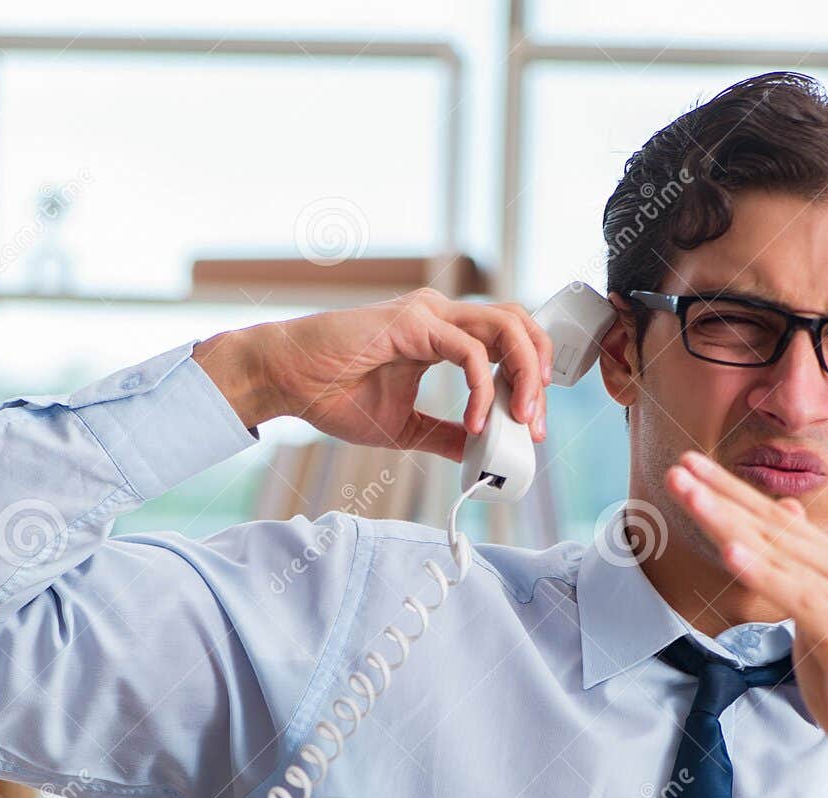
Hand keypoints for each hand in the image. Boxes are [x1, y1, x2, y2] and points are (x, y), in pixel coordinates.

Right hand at [193, 287, 551, 461]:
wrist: (288, 381)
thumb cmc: (334, 395)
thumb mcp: (406, 427)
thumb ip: (445, 435)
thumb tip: (480, 453)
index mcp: (442, 333)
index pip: (508, 342)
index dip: (530, 380)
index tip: (532, 427)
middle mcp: (441, 315)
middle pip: (519, 328)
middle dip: (539, 377)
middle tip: (536, 426)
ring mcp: (429, 313)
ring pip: (506, 328)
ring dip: (524, 375)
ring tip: (520, 419)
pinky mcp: (414, 322)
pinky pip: (469, 350)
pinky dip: (482, 387)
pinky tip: (475, 420)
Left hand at [666, 449, 827, 797]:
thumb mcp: (818, 612)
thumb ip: (800, 566)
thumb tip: (786, 514)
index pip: (774, 519)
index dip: (730, 491)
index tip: (688, 466)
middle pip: (771, 526)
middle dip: (719, 496)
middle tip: (677, 469)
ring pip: (777, 553)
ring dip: (728, 521)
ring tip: (690, 496)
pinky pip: (795, 597)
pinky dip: (762, 573)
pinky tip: (732, 552)